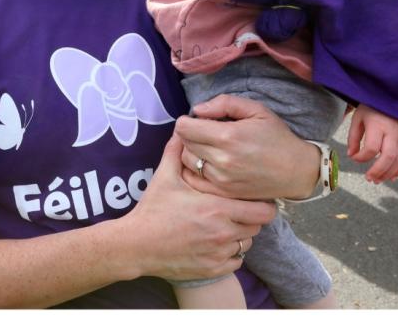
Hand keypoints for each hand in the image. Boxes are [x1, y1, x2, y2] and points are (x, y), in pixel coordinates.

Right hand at [120, 135, 273, 281]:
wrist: (134, 246)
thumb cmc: (152, 210)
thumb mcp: (164, 178)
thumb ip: (176, 152)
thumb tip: (182, 129)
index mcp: (218, 208)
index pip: (263, 209)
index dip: (262, 204)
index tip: (253, 199)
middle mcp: (223, 232)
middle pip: (258, 226)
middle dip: (252, 218)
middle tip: (239, 212)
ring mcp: (218, 253)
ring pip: (247, 244)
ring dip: (241, 236)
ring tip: (226, 228)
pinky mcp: (212, 269)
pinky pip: (236, 262)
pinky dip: (231, 255)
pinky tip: (217, 245)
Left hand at [176, 95, 319, 200]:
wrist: (296, 170)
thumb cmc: (277, 137)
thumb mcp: (258, 110)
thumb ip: (226, 103)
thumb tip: (198, 110)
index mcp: (228, 136)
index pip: (184, 128)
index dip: (189, 120)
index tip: (201, 121)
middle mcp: (221, 160)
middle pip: (183, 144)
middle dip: (191, 135)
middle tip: (207, 133)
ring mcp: (220, 179)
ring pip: (187, 162)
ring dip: (193, 152)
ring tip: (210, 148)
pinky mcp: (222, 193)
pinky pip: (194, 180)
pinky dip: (196, 170)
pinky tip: (210, 164)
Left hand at [347, 104, 397, 182]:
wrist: (392, 98)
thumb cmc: (372, 108)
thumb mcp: (358, 118)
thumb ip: (353, 137)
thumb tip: (352, 156)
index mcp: (378, 124)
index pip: (371, 147)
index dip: (361, 157)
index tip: (354, 157)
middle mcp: (392, 131)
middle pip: (389, 157)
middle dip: (378, 171)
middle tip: (369, 178)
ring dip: (388, 174)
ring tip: (377, 180)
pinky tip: (391, 177)